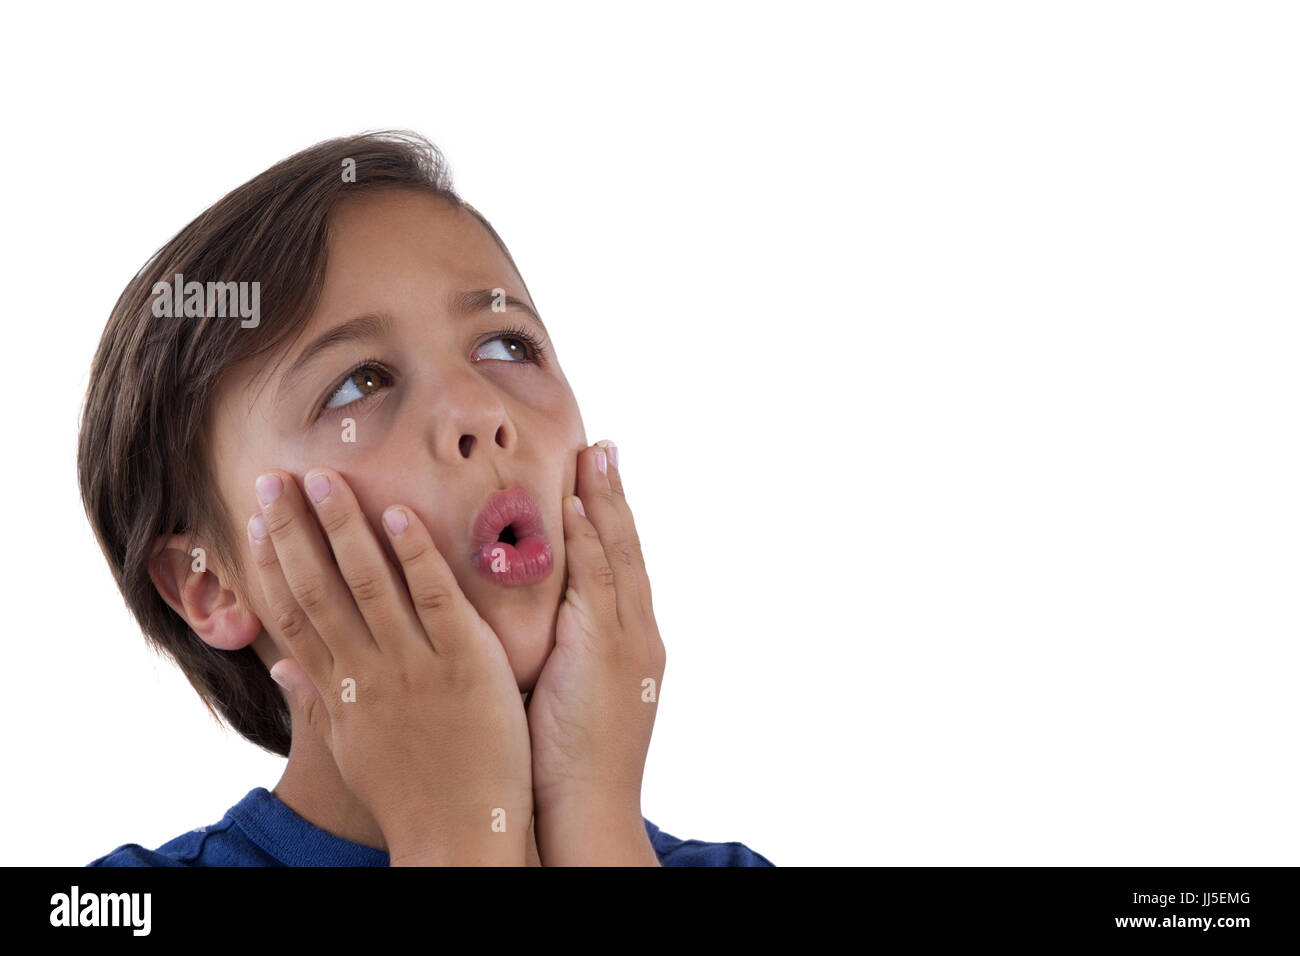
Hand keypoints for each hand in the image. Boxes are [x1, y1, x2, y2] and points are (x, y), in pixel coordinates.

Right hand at [247, 467, 532, 865]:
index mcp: (338, 690)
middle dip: (294, 530)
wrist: (459, 836)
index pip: (292, 614)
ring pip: (370, 583)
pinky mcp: (464, 664)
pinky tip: (400, 514)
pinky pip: (437, 599)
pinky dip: (416, 556)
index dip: (269, 562)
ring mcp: (414, 666)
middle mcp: (366, 672)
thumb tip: (278, 669)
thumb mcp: (352, 751)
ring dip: (344, 526)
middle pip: (319, 589)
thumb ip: (315, 703)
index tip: (254, 519)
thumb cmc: (409, 794)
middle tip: (274, 476)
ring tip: (325, 476)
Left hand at [526, 441, 666, 864]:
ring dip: (604, 502)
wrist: (587, 813)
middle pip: (627, 550)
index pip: (619, 568)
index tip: (595, 477)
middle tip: (604, 446)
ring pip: (618, 556)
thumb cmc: (564, 767)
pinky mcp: (609, 651)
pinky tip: (573, 503)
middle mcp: (635, 634)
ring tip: (593, 454)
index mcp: (627, 645)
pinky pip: (599, 582)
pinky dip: (591, 540)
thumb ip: (556, 654)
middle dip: (614, 497)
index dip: (609, 521)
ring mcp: (627, 641)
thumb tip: (525, 631)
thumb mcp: (565, 698)